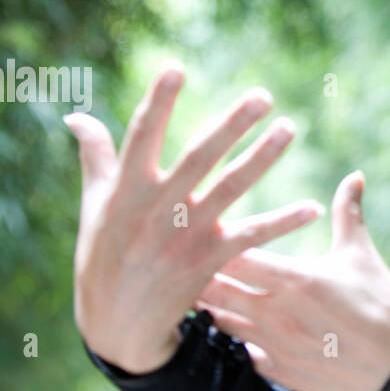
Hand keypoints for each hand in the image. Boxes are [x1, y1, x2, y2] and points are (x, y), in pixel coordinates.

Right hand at [65, 61, 323, 374]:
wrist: (117, 323)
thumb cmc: (104, 255)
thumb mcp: (95, 206)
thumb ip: (95, 157)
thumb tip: (76, 115)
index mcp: (127, 189)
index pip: (142, 135)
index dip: (158, 102)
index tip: (176, 67)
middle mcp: (159, 208)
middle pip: (199, 157)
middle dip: (231, 124)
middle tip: (262, 95)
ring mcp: (186, 234)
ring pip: (231, 188)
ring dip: (262, 158)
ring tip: (289, 128)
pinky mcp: (210, 260)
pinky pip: (252, 237)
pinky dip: (282, 223)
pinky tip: (313, 208)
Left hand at [195, 170, 389, 390]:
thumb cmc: (382, 304)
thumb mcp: (362, 255)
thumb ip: (348, 213)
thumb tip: (355, 176)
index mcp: (295, 279)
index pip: (234, 256)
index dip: (215, 244)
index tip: (205, 233)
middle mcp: (277, 314)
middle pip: (215, 291)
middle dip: (199, 276)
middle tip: (184, 262)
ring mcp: (275, 346)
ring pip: (222, 323)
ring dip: (212, 309)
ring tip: (199, 293)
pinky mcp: (279, 372)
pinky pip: (241, 354)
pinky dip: (236, 340)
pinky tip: (235, 329)